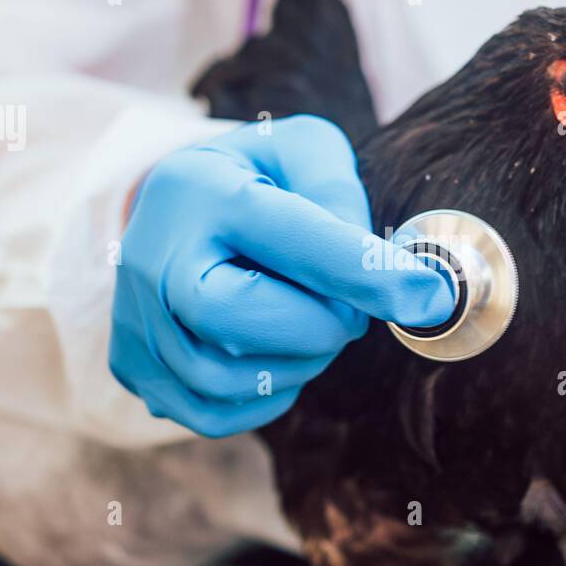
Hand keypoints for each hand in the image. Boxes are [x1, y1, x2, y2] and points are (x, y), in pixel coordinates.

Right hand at [110, 115, 453, 437]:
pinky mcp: (134, 367)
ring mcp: (134, 319)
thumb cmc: (258, 178)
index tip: (430, 295)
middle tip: (348, 307)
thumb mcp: (304, 152)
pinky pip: (213, 413)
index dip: (364, 271)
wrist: (176, 206)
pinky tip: (279, 354)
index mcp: (199, 190)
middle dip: (319, 324)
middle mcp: (149, 256)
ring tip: (310, 320)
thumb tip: (380, 273)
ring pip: (227, 377)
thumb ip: (340, 195)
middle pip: (238, 320)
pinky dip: (266, 395)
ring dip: (298, 361)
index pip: (288, 238)